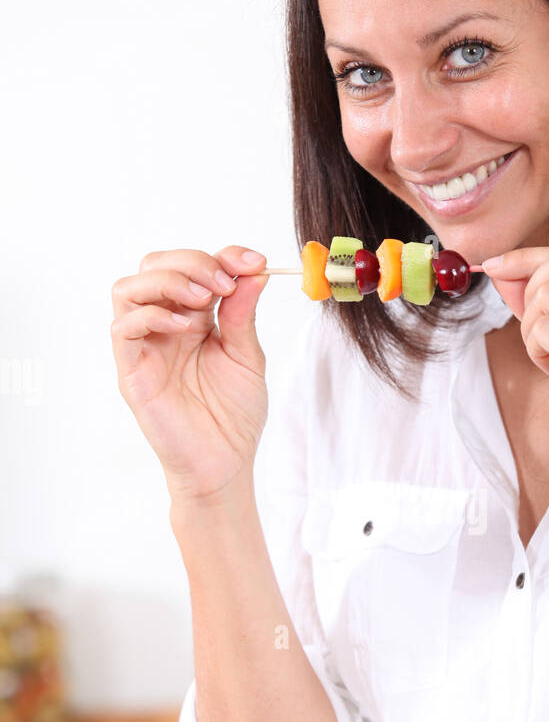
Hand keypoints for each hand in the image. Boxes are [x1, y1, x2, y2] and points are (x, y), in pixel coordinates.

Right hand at [110, 245, 270, 504]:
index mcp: (195, 319)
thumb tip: (253, 271)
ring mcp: (145, 346)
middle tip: (224, 281)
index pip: (193, 268)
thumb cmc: (234, 417)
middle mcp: (165, 326)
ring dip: (166, 280)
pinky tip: (184, 328)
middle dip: (191, 262)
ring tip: (203, 299)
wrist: (224, 465)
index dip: (222, 256)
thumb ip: (243, 314)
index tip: (254, 262)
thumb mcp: (247, 357)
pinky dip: (151, 315)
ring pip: (128, 288)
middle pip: (155, 266)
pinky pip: (122, 328)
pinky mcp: (132, 370)